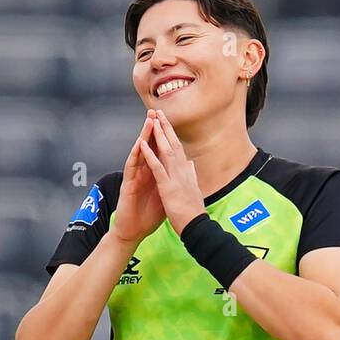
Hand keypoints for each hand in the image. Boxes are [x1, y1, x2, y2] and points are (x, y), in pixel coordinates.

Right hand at [112, 115, 165, 246]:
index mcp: (153, 175)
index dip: (164, 138)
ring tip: (149, 121)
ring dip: (144, 137)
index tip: (171, 123)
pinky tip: (139, 144)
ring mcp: (135, 177)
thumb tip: (183, 175)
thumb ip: (172, 183)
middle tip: (157, 112)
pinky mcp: (128, 185)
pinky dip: (136, 156)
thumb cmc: (147, 216)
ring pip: (140, 153)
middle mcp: (143, 173)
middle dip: (154, 130)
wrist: (133, 232)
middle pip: (149, 148)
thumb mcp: (165, 197)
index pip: (159, 153)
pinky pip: (132, 168)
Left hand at [137, 109, 207, 235]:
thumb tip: (191, 165)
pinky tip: (143, 144)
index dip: (172, 134)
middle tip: (158, 111)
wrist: (196, 227)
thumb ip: (191, 175)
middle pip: (173, 144)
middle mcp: (183, 171)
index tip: (166, 121)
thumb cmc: (194, 212)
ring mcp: (176, 178)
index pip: (179, 149)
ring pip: (166, 151)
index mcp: (187, 172)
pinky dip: (150, 155)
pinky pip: (157, 167)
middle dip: (165, 127)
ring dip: (158, 134)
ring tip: (151, 120)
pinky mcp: (168, 187)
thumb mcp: (193, 190)